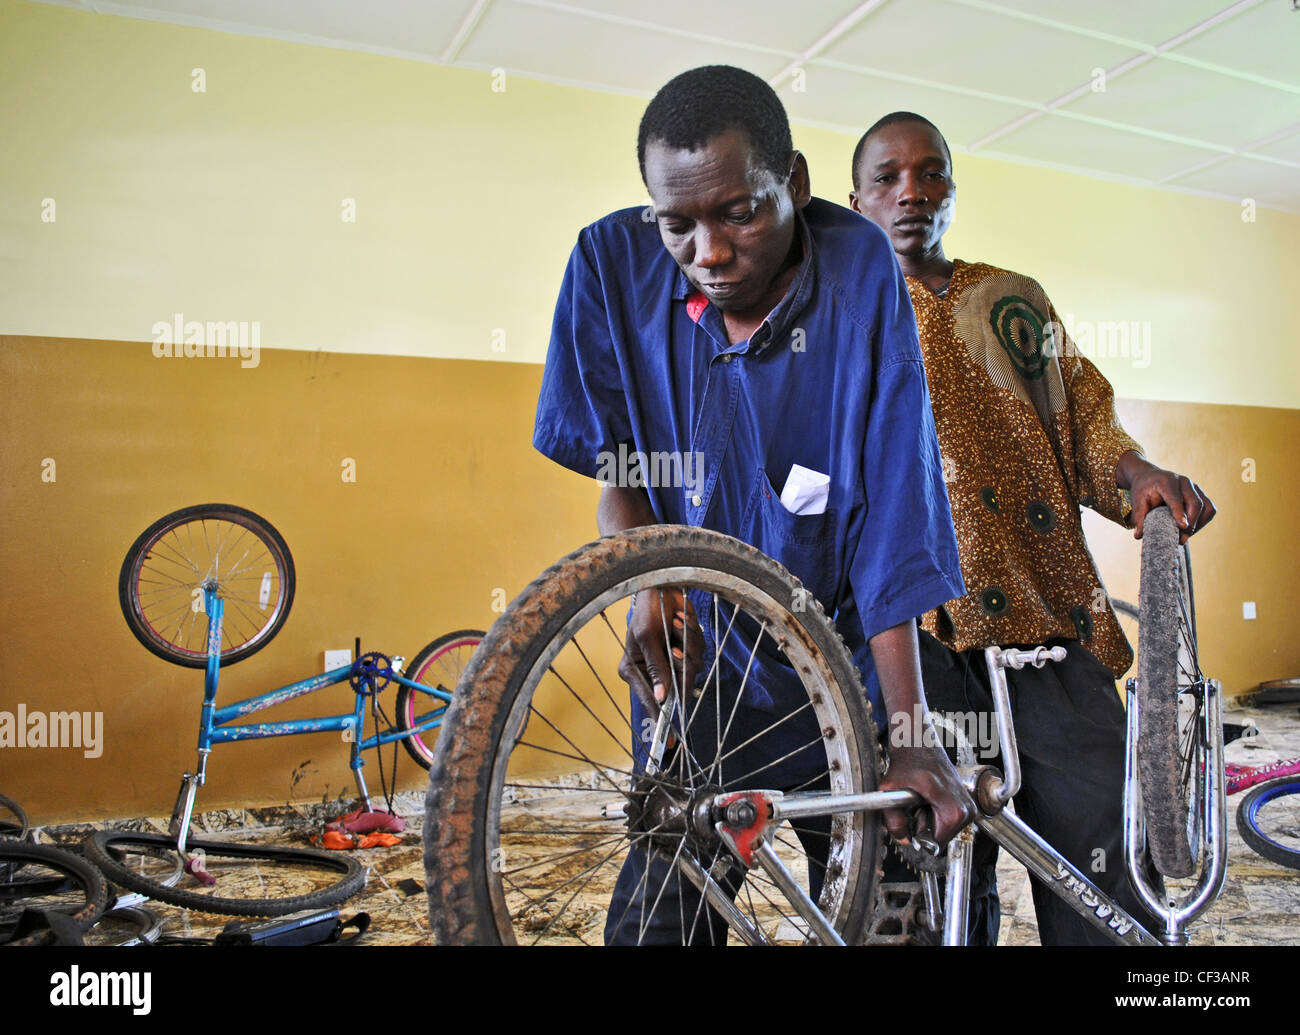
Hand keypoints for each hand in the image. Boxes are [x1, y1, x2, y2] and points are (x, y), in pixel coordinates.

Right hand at [617, 588, 702, 720]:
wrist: (663, 583)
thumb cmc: (648, 609)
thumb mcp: (647, 637)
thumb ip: (657, 668)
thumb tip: (662, 698)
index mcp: (635, 670)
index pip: (651, 702)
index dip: (660, 720)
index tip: (668, 742)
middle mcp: (654, 669)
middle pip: (679, 686)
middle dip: (682, 664)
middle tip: (674, 647)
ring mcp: (671, 659)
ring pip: (693, 668)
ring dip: (688, 644)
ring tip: (675, 623)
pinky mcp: (686, 647)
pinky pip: (700, 652)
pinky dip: (693, 635)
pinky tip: (681, 620)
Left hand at [879, 743, 975, 847]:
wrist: (919, 739)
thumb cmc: (907, 759)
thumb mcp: (890, 789)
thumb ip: (893, 819)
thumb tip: (904, 839)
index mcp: (954, 810)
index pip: (937, 844)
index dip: (918, 834)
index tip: (912, 815)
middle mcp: (967, 809)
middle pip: (941, 838)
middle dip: (925, 826)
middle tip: (916, 804)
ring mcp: (970, 805)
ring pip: (945, 829)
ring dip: (929, 820)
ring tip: (922, 798)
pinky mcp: (967, 801)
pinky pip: (949, 820)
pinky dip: (936, 812)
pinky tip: (928, 796)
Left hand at [1118, 452, 1215, 544]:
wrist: (1150, 477)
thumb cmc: (1144, 489)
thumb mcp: (1137, 500)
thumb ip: (1138, 517)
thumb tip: (1139, 536)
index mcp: (1166, 481)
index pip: (1176, 498)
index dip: (1180, 513)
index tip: (1183, 527)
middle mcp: (1184, 482)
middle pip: (1195, 503)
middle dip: (1191, 523)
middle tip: (1181, 539)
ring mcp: (1195, 487)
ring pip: (1206, 507)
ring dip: (1199, 524)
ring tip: (1185, 536)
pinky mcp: (1201, 493)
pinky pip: (1209, 509)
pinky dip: (1203, 521)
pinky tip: (1192, 529)